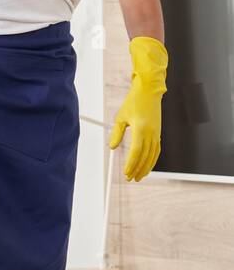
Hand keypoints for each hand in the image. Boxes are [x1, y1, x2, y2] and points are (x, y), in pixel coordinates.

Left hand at [108, 36, 167, 181]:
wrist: (149, 91)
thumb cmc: (133, 102)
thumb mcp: (120, 117)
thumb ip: (116, 133)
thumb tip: (112, 147)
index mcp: (140, 128)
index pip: (136, 151)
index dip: (131, 163)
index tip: (126, 172)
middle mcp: (151, 132)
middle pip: (145, 156)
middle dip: (138, 169)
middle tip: (131, 178)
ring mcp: (156, 133)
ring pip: (153, 155)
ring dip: (146, 167)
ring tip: (139, 176)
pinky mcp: (158, 132)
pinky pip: (157, 150)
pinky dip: (153, 159)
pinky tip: (148, 166)